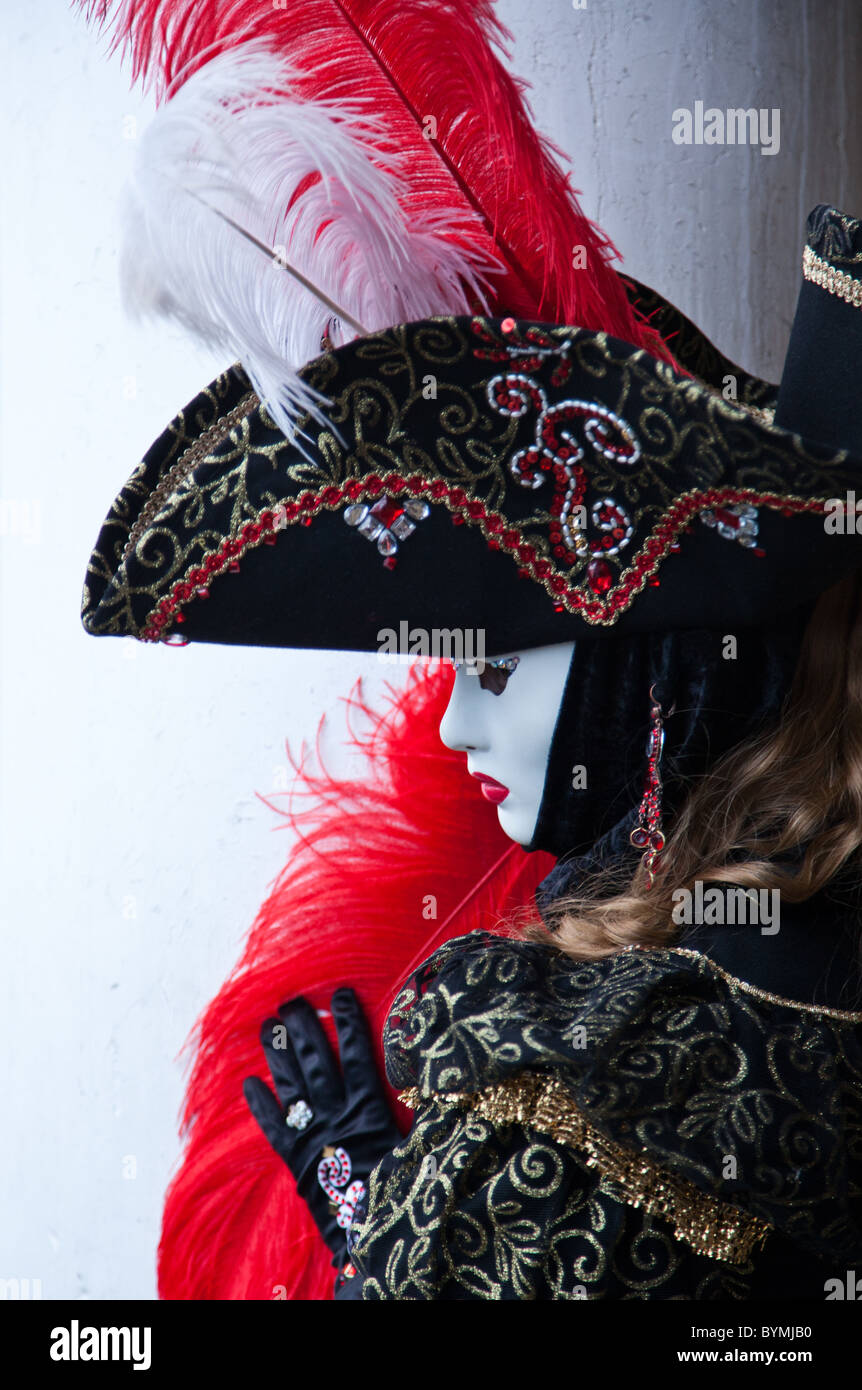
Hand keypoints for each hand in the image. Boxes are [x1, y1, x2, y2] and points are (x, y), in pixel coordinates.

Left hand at [243, 987, 401, 1261]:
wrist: (369, 1238)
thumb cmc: (402, 1193)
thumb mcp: (422, 1147)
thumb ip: (426, 1111)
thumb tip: (444, 1079)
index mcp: (368, 1109)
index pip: (357, 1054)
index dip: (349, 1022)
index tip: (341, 992)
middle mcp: (336, 1116)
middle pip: (317, 1062)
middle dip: (305, 1028)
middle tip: (291, 1000)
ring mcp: (314, 1136)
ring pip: (292, 1087)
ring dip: (279, 1055)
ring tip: (269, 1026)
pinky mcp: (297, 1160)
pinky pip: (274, 1127)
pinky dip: (262, 1105)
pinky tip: (249, 1082)